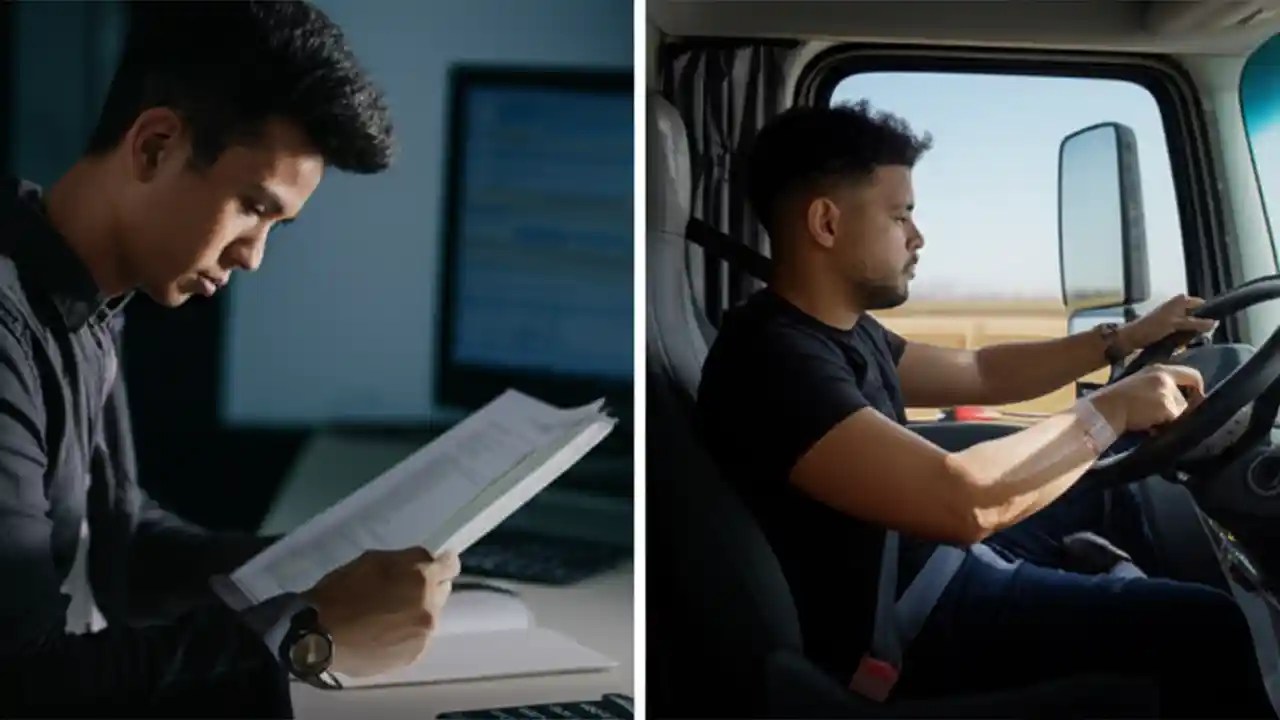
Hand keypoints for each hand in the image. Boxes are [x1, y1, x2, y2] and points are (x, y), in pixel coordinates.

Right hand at [302, 547, 460, 677]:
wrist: (319, 635)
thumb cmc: (341, 591)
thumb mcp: (373, 559)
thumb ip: (406, 560)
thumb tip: (426, 562)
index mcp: (422, 577)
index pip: (451, 565)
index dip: (442, 563)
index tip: (434, 565)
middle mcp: (431, 606)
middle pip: (441, 592)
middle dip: (427, 589)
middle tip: (400, 592)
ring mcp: (423, 634)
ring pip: (428, 617)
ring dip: (415, 613)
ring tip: (386, 617)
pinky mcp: (412, 656)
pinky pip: (417, 639)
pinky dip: (405, 635)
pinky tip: (382, 634)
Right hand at [1091, 363, 1205, 433]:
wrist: (1104, 410)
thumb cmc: (1114, 400)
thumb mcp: (1137, 384)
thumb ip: (1158, 387)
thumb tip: (1179, 404)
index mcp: (1158, 370)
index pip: (1191, 375)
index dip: (1197, 389)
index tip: (1193, 401)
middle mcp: (1166, 377)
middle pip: (1187, 399)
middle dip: (1177, 411)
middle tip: (1159, 418)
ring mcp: (1167, 392)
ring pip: (1181, 412)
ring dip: (1169, 420)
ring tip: (1150, 422)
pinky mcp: (1167, 408)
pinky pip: (1174, 422)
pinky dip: (1163, 427)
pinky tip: (1149, 427)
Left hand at [1118, 294, 1217, 353]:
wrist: (1132, 338)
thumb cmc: (1152, 327)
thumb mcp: (1176, 324)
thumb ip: (1196, 323)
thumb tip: (1215, 323)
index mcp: (1182, 300)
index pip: (1203, 306)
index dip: (1207, 317)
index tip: (1208, 330)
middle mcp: (1179, 306)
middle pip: (1198, 317)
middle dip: (1198, 329)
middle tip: (1194, 338)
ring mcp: (1174, 316)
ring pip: (1191, 327)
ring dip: (1189, 336)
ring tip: (1183, 342)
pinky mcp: (1170, 327)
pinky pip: (1183, 333)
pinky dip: (1182, 338)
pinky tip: (1178, 344)